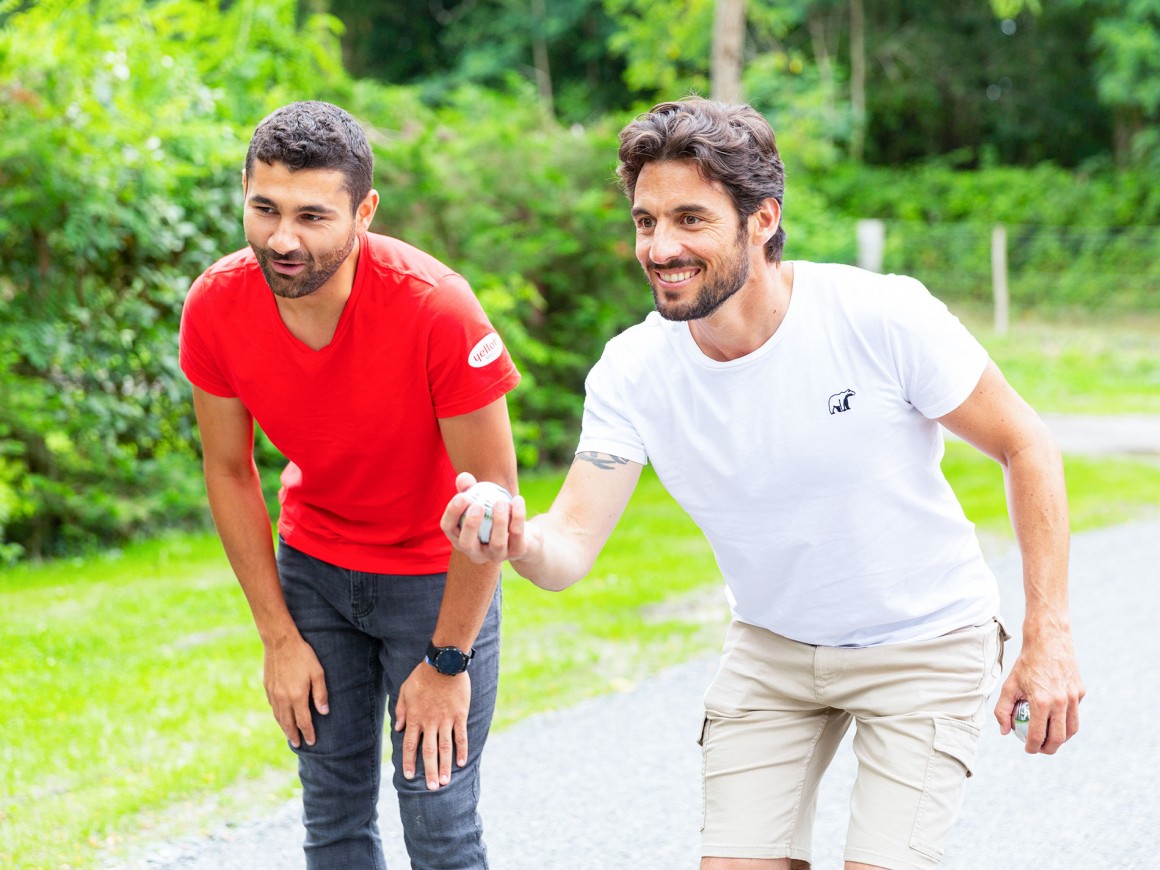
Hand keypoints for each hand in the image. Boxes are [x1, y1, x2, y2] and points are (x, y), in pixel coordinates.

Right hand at [263, 633, 328, 747]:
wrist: (280, 642)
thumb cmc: (303, 655)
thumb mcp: (318, 672)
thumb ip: (320, 693)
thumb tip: (324, 712)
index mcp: (297, 696)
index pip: (304, 721)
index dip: (308, 733)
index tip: (312, 742)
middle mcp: (284, 699)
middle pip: (289, 723)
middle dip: (295, 735)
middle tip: (299, 744)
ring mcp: (274, 694)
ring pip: (279, 717)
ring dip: (285, 728)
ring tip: (290, 736)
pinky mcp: (268, 688)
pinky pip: (273, 708)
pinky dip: (278, 717)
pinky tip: (281, 718)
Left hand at [395, 661, 471, 789]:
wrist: (444, 663)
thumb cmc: (422, 676)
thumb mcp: (405, 691)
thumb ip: (401, 710)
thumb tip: (399, 728)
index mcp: (415, 717)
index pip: (411, 745)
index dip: (410, 762)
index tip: (409, 777)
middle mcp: (430, 722)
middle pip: (429, 752)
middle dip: (430, 771)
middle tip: (432, 788)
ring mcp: (446, 719)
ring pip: (445, 747)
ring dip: (445, 766)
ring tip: (445, 781)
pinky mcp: (459, 715)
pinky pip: (461, 736)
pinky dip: (461, 750)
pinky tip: (461, 762)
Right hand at [441, 471, 529, 563]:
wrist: (520, 532)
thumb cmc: (491, 513)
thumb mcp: (479, 499)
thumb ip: (469, 488)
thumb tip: (464, 478)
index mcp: (460, 538)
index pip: (448, 528)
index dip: (452, 513)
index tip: (462, 496)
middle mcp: (475, 552)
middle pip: (467, 543)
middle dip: (471, 525)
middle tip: (477, 505)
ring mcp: (496, 555)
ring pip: (496, 543)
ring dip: (498, 521)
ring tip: (500, 501)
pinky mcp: (516, 552)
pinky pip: (517, 535)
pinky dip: (517, 516)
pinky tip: (517, 500)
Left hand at [994, 628, 1083, 753]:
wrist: (1048, 640)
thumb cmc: (1026, 663)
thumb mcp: (1009, 685)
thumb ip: (1003, 710)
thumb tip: (1005, 732)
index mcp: (1041, 701)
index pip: (1038, 734)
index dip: (1032, 746)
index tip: (1027, 749)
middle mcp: (1061, 701)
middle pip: (1059, 738)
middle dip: (1049, 749)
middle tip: (1040, 749)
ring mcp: (1073, 697)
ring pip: (1072, 729)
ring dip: (1062, 739)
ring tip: (1050, 739)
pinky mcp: (1080, 692)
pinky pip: (1075, 713)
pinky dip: (1066, 720)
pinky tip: (1056, 718)